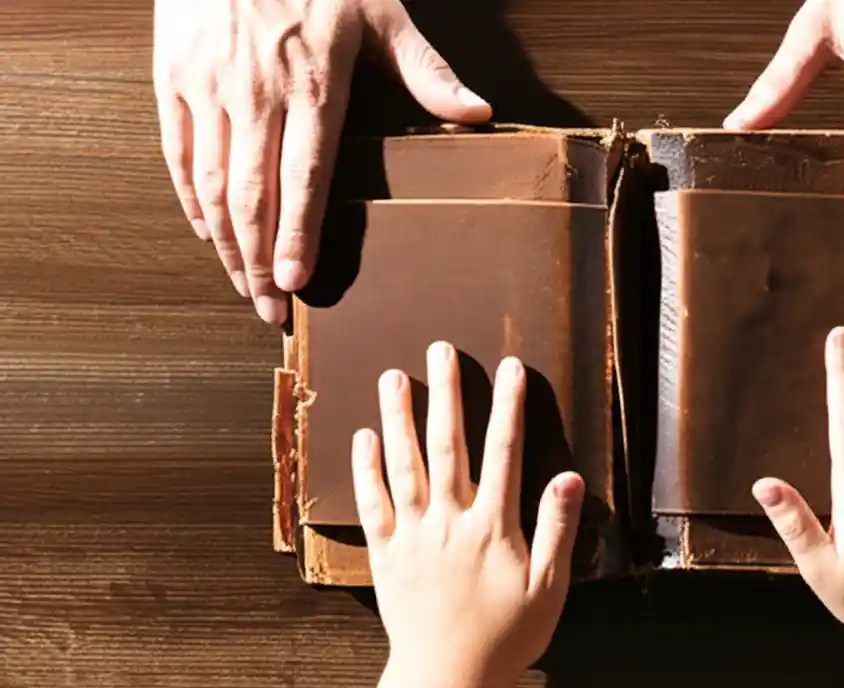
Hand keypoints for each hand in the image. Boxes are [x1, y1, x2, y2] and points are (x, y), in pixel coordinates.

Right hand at [153, 1, 490, 323]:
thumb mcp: (381, 10)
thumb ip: (426, 69)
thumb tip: (479, 114)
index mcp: (313, 82)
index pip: (305, 176)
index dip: (298, 234)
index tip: (298, 282)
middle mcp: (256, 92)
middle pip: (253, 194)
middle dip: (260, 260)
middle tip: (270, 311)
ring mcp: (208, 85)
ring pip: (210, 182)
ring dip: (225, 243)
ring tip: (243, 286)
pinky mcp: (173, 75)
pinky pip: (176, 151)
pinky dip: (189, 200)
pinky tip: (206, 234)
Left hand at [353, 342, 582, 687]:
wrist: (449, 679)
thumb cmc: (507, 637)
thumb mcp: (549, 588)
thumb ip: (558, 530)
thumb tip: (571, 479)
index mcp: (492, 525)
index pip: (503, 451)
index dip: (508, 406)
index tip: (509, 367)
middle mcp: (449, 520)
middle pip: (448, 444)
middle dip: (446, 393)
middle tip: (440, 350)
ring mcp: (413, 535)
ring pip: (404, 464)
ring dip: (399, 417)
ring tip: (395, 377)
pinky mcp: (386, 554)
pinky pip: (371, 504)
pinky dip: (365, 468)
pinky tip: (363, 437)